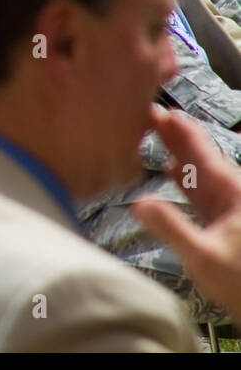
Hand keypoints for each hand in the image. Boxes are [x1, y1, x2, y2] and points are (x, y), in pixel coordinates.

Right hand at [133, 105, 240, 321]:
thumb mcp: (203, 258)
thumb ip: (171, 229)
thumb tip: (139, 203)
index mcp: (233, 194)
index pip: (201, 154)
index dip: (180, 131)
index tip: (159, 111)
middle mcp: (232, 195)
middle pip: (200, 157)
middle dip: (176, 135)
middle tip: (150, 113)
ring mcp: (228, 207)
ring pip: (199, 171)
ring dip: (177, 152)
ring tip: (157, 133)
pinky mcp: (223, 220)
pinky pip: (199, 188)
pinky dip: (182, 175)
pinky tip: (172, 171)